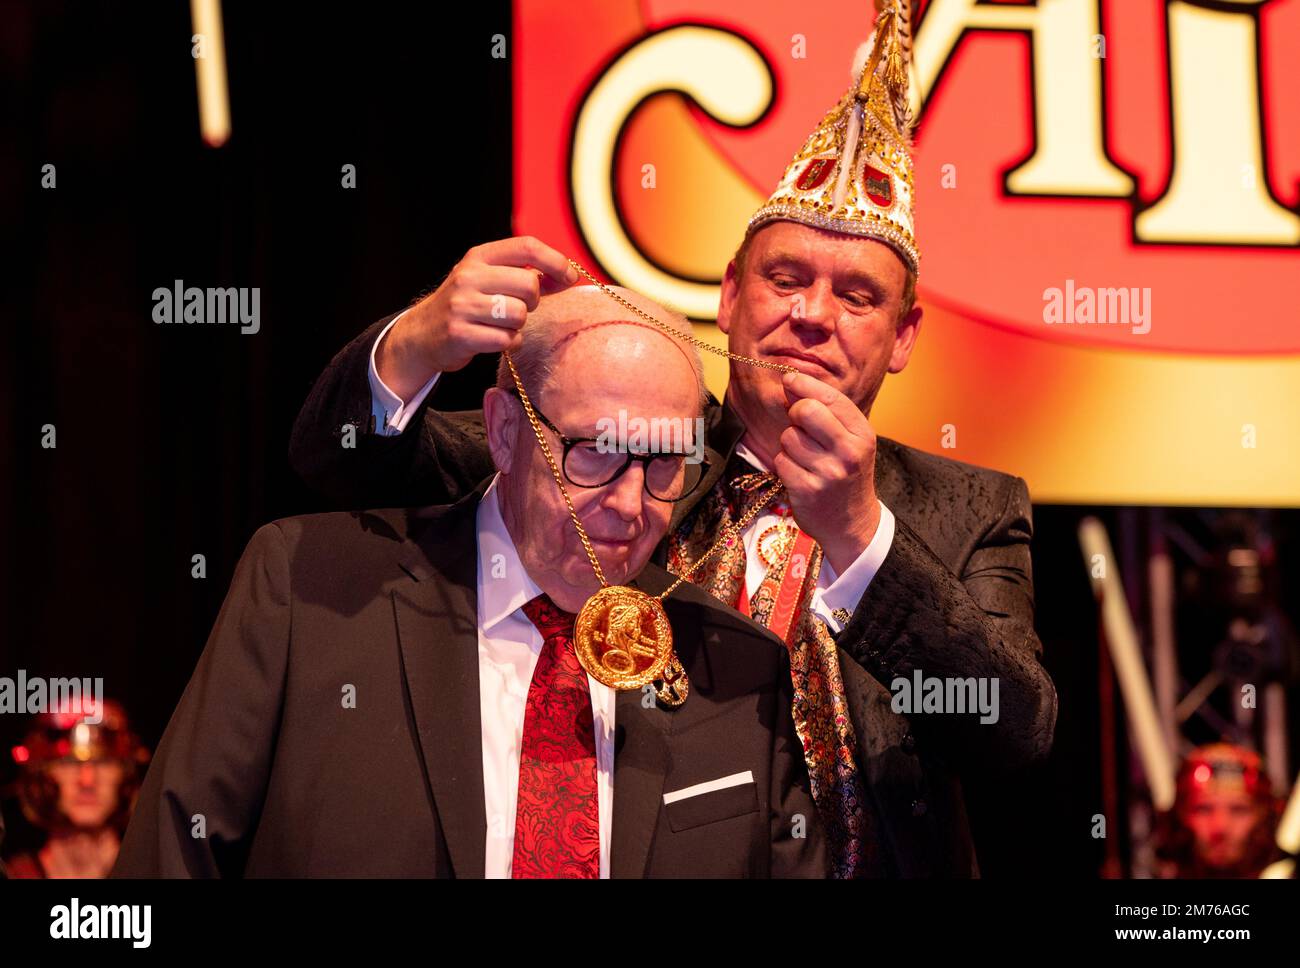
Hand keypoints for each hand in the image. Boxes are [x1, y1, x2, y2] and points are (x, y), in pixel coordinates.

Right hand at [376, 236, 576, 399]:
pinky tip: (493, 339)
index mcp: (479, 257)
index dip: (555, 261)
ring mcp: (462, 305)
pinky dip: (508, 343)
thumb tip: (567, 276)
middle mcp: (468, 276)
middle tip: (519, 308)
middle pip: (528, 285)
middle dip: (533, 301)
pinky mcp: (460, 334)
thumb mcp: (488, 280)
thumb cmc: (466, 305)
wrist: (422, 334)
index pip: (526, 247)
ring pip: (519, 315)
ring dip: (518, 325)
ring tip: (500, 325)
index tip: (569, 277)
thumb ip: (524, 275)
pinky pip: (506, 340)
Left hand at [772, 371, 881, 574]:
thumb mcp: (851, 442)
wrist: (852, 523)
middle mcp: (848, 451)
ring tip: (804, 458)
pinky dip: (784, 465)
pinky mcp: (807, 490)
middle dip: (795, 412)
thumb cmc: (847, 474)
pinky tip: (798, 474)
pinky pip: (780, 461)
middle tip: (799, 423)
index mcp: (863, 434)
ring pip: (789, 437)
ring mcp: (828, 472)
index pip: (831, 398)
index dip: (804, 385)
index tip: (790, 380)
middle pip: (806, 411)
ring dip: (789, 444)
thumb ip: (827, 413)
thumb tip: (791, 381)